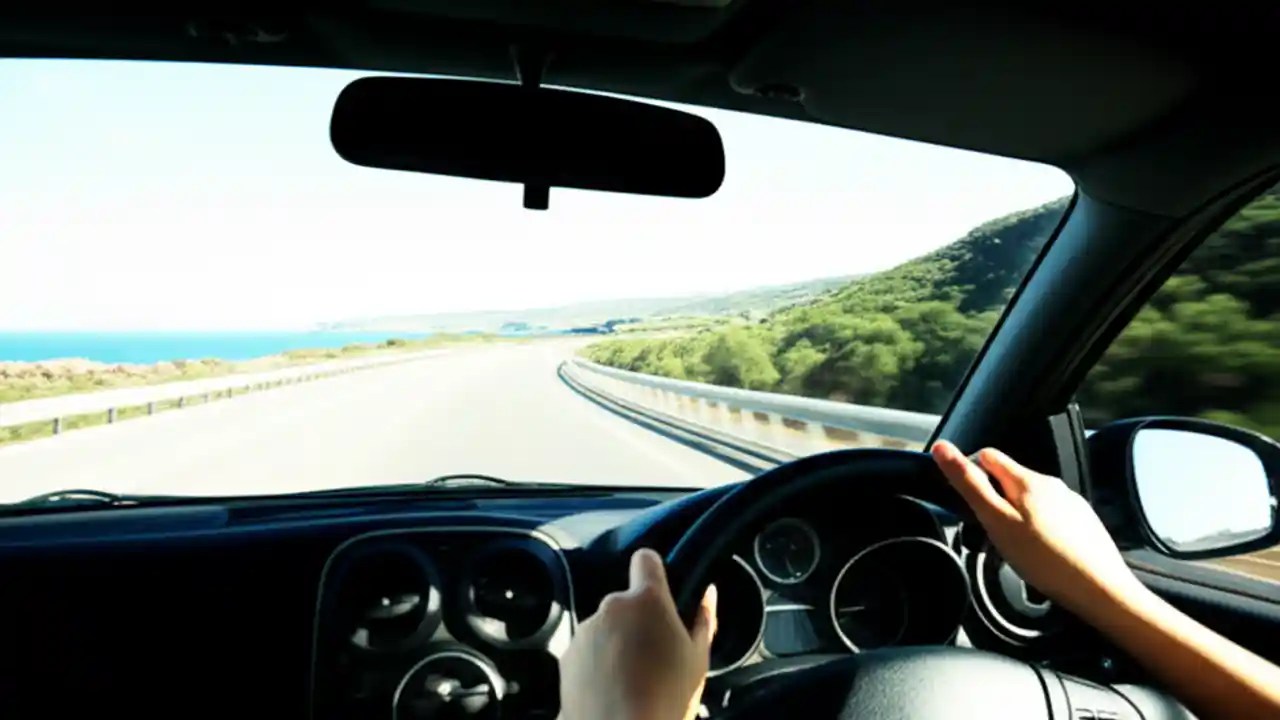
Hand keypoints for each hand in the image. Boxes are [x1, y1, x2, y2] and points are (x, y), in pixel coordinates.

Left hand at [559, 548, 717, 719]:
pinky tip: (610, 689)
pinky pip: (586, 650)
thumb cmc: (668, 697)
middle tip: (652, 654)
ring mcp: (585, 631)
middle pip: (626, 602)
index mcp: (647, 600)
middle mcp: (612, 606)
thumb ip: (704, 619)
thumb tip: (709, 592)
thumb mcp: (698, 660)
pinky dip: (596, 663)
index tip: (659, 592)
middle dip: (636, 621)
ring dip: (615, 643)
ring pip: (605, 627)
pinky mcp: (566, 656)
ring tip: (630, 678)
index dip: (653, 571)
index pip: (645, 560)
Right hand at [930, 441, 1143, 619]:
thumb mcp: (996, 521)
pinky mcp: (1082, 522)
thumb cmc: (1045, 560)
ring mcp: (1070, 503)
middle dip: (994, 498)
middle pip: (1009, 478)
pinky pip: (1050, 516)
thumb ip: (969, 485)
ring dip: (1016, 514)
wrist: (1101, 591)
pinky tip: (1040, 553)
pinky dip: (1038, 529)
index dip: (969, 472)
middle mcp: (1051, 484)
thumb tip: (943, 449)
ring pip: (1030, 499)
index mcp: (1027, 480)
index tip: (967, 501)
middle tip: (990, 532)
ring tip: (1016, 547)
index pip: (986, 455)